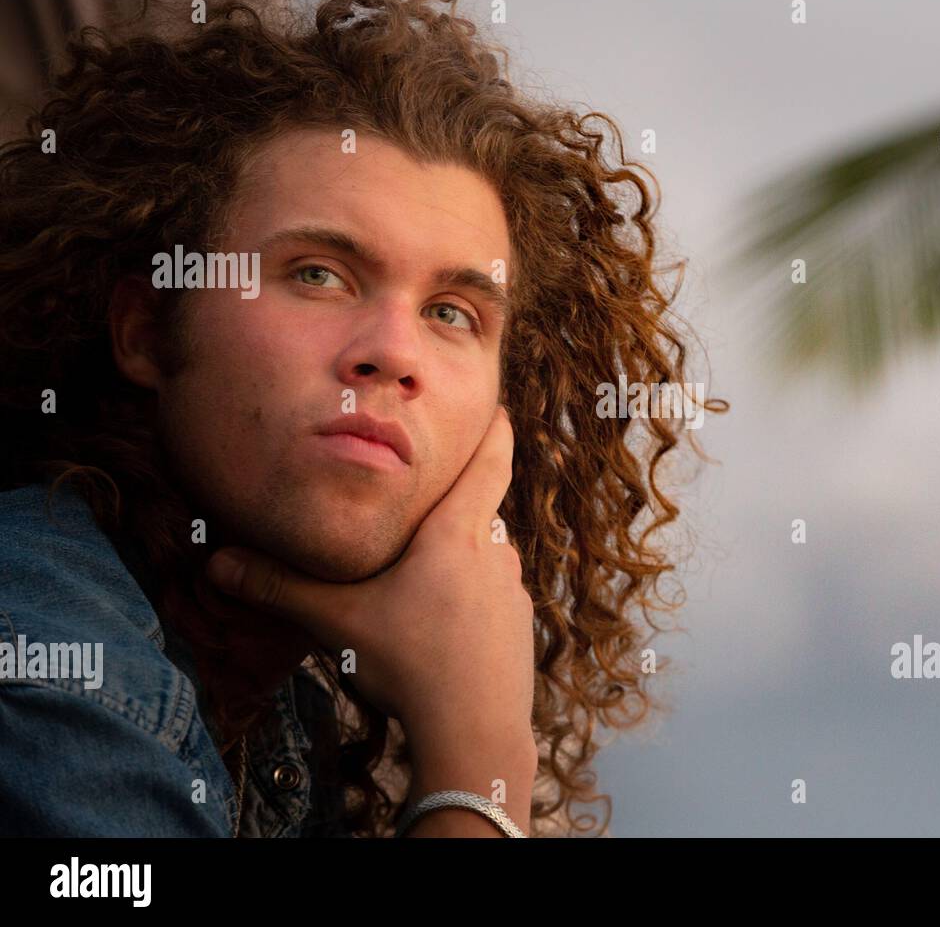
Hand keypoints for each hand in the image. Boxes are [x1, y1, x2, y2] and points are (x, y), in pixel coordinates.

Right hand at [203, 405, 536, 753]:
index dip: (495, 431)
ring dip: (459, 560)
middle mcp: (496, 553)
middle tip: (420, 509)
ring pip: (486, 557)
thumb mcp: (337, 622)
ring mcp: (513, 593)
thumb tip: (217, 564)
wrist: (475, 734)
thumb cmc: (411, 665)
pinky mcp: (519, 628)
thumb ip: (278, 588)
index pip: (489, 462)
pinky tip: (441, 628)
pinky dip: (471, 599)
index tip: (498, 409)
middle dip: (452, 508)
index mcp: (457, 534)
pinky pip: (493, 597)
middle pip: (480, 511)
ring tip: (421, 579)